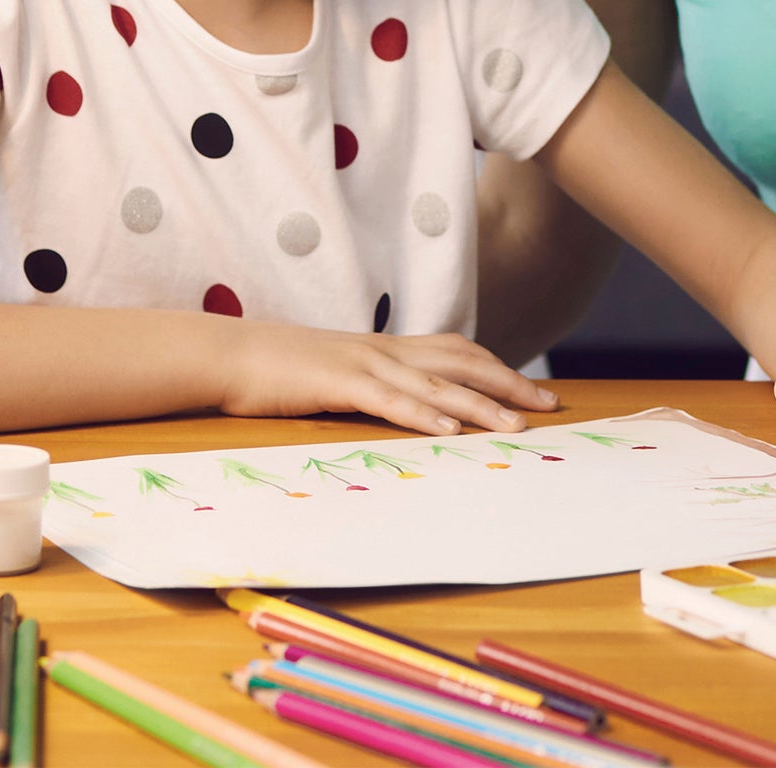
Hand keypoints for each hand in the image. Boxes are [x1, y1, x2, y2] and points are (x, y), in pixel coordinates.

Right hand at [218, 321, 558, 435]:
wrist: (227, 354)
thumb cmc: (275, 370)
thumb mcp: (333, 374)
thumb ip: (369, 384)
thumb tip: (402, 405)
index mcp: (381, 347)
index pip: (453, 350)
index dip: (496, 368)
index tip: (532, 391)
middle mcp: (381, 348)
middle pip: (459, 360)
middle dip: (508, 383)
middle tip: (548, 405)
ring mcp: (360, 362)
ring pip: (434, 381)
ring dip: (479, 405)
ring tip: (516, 426)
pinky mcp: (337, 382)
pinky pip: (389, 399)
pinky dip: (424, 414)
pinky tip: (449, 429)